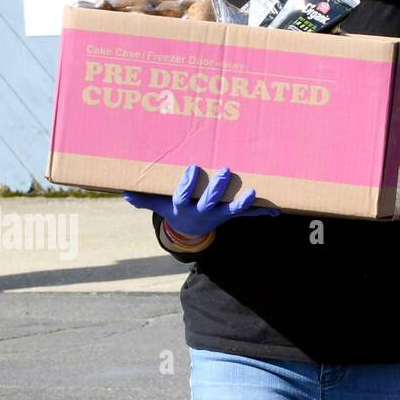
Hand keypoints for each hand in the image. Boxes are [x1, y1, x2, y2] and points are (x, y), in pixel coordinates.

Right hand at [122, 164, 279, 236]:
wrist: (191, 232)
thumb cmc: (175, 209)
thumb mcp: (159, 204)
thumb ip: (144, 198)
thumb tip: (123, 193)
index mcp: (185, 206)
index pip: (184, 194)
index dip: (188, 183)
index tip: (192, 167)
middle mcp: (204, 211)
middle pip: (211, 199)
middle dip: (218, 187)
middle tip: (225, 170)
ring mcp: (219, 214)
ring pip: (233, 209)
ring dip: (243, 201)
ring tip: (252, 192)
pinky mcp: (232, 215)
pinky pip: (247, 215)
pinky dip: (261, 213)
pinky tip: (275, 211)